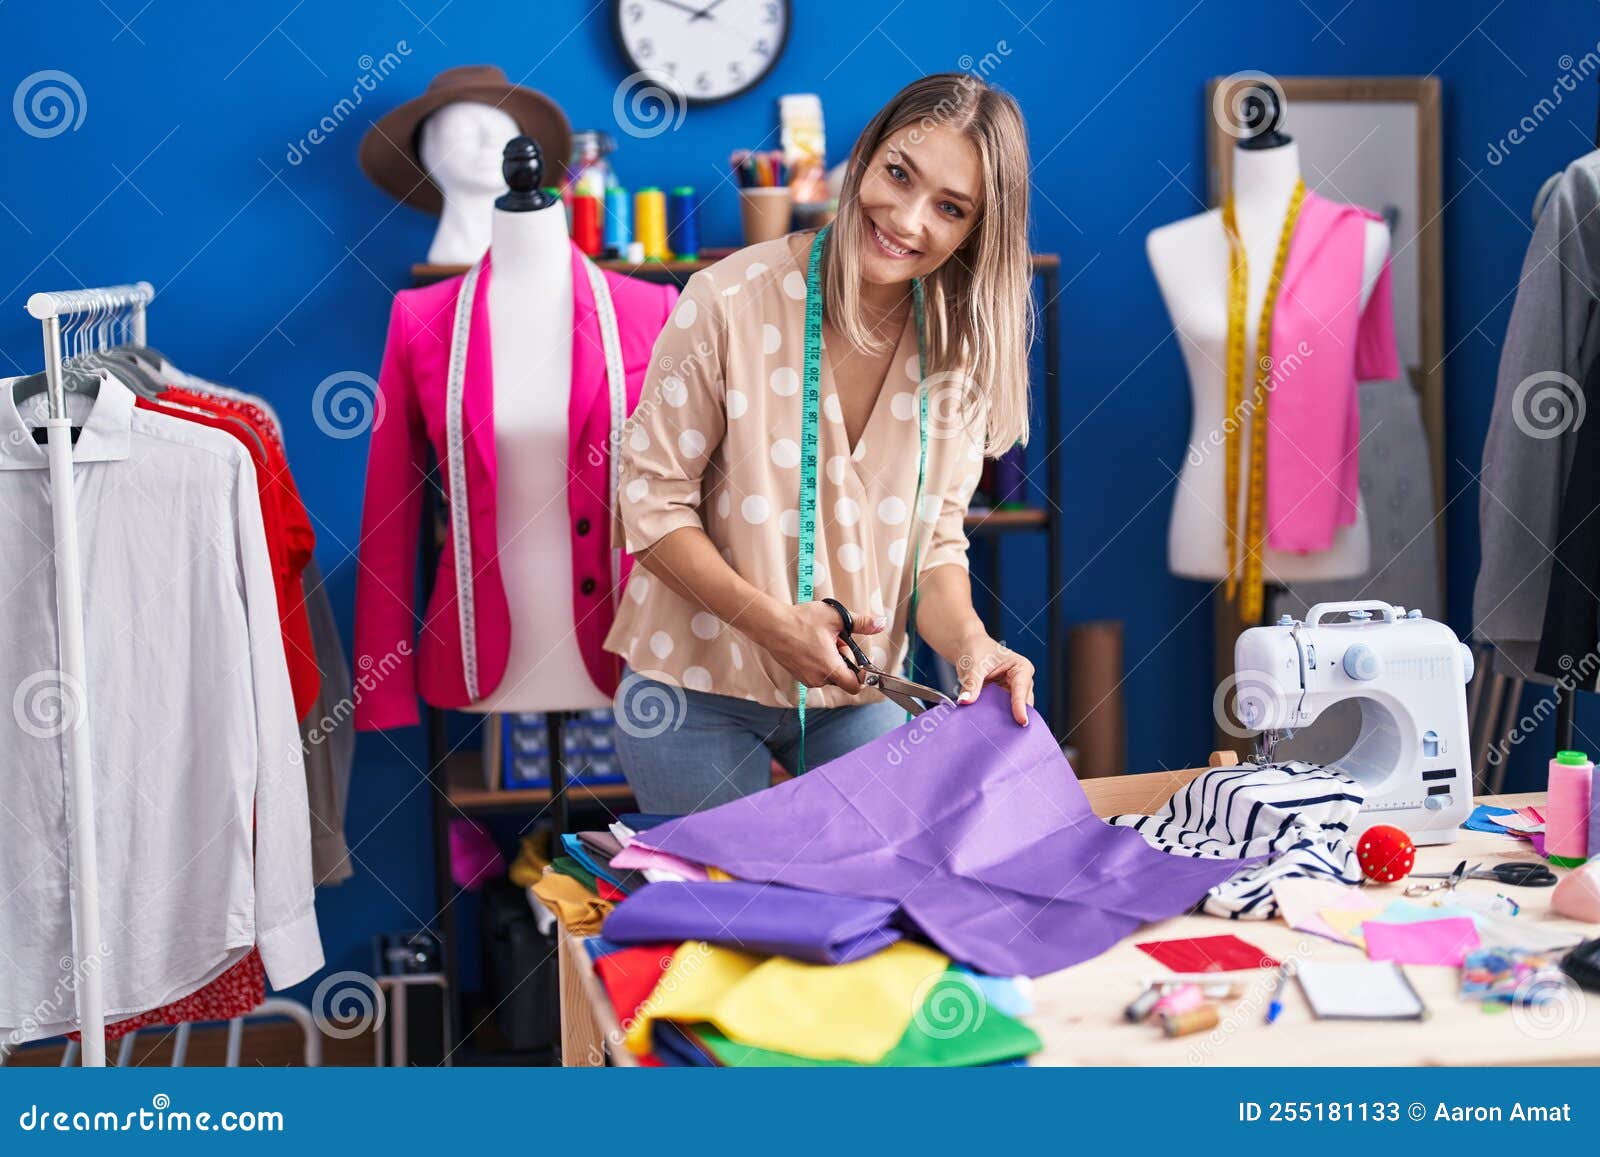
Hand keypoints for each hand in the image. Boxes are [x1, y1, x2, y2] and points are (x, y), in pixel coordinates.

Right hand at [756, 601, 884, 692]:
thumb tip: (881, 623)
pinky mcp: (798, 675)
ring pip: (829, 675)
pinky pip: (816, 673)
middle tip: (837, 641)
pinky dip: (819, 663)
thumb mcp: (836, 617)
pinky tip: (812, 645)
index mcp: (830, 668)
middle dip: (845, 661)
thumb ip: (862, 623)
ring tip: (822, 641)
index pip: (855, 686)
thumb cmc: (801, 621)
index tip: (858, 659)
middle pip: (843, 678)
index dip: (862, 674)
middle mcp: (818, 679)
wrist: (771, 625)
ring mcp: (806, 679)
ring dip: (831, 661)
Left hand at [954, 634, 1034, 725]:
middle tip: (1007, 732)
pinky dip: (998, 718)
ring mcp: (1014, 691)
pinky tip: (991, 726)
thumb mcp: (973, 665)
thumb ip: (972, 684)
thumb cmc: (975, 649)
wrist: (967, 647)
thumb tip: (966, 700)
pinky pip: (1004, 711)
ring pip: (1015, 710)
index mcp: (1021, 667)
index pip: (1022, 689)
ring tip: (998, 731)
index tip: (1021, 720)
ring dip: (1007, 719)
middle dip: (1015, 716)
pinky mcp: (1004, 698)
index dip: (1021, 706)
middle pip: (1023, 703)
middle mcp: (1022, 680)